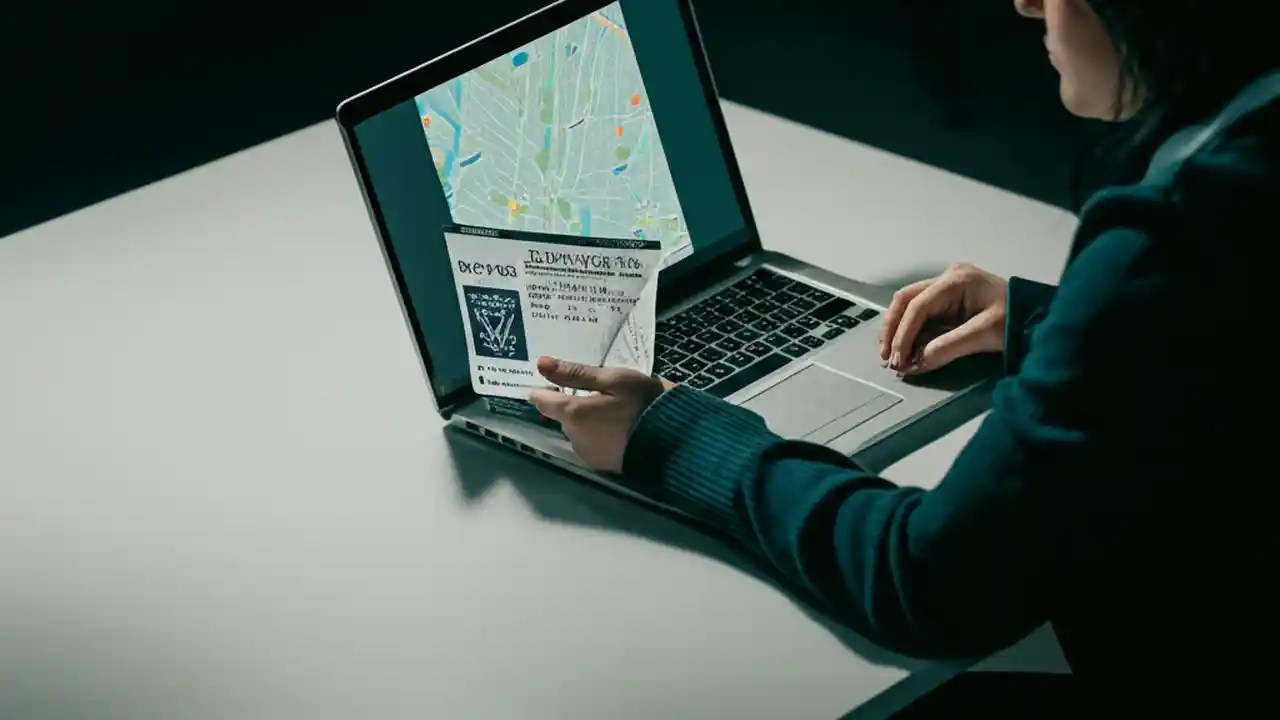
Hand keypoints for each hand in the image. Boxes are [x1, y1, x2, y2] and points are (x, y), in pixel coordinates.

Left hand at [527, 356, 672, 472]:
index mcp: (573, 414)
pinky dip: (599, 435)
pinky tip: (619, 428)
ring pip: (577, 431)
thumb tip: (540, 363)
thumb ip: (576, 373)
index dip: (548, 388)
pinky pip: (591, 444)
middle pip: (562, 416)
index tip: (564, 380)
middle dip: (575, 404)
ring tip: (615, 411)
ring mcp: (587, 455)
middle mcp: (573, 437)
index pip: (541, 400)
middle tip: (603, 393)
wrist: (673, 443)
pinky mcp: (601, 466)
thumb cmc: (644, 404)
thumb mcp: (614, 380)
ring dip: (588, 421)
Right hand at [879, 262, 1007, 375]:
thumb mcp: (984, 335)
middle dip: (893, 330)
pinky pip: (921, 313)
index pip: (918, 306)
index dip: (903, 334)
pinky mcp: (949, 300)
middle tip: (887, 358)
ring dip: (897, 330)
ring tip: (892, 356)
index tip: (898, 360)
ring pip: (909, 305)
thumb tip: (915, 364)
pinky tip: (905, 348)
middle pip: (906, 300)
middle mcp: (947, 278)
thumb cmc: (1017, 321)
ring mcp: (947, 287)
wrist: (1040, 316)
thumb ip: (947, 348)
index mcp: (956, 280)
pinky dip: (910, 331)